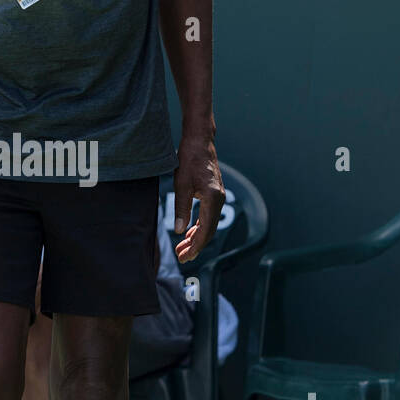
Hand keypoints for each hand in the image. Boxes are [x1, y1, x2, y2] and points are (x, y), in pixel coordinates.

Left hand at [173, 135, 224, 262]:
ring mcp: (218, 198)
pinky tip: (189, 234)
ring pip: (208, 225)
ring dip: (196, 238)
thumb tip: (180, 231)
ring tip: (181, 249)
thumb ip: (181, 208)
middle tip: (181, 258)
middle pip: (209, 231)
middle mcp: (219, 200)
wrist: (200, 142)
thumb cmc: (190, 160)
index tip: (184, 257)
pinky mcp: (214, 195)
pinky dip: (198, 227)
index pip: (205, 230)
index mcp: (213, 199)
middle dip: (195, 246)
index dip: (195, 247)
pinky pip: (208, 217)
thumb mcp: (181, 184)